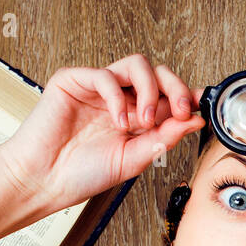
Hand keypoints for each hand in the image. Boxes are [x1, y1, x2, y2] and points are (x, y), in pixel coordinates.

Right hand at [0, 54, 206, 211]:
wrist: (43, 181)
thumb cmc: (81, 174)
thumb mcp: (134, 159)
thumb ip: (163, 138)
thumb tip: (194, 120)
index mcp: (136, 117)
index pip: (168, 95)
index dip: (187, 95)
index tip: (202, 105)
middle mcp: (121, 99)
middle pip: (158, 73)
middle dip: (175, 88)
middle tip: (178, 110)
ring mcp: (99, 89)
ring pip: (136, 64)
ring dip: (149, 90)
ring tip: (143, 120)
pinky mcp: (74, 80)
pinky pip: (106, 75)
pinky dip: (117, 97)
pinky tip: (118, 122)